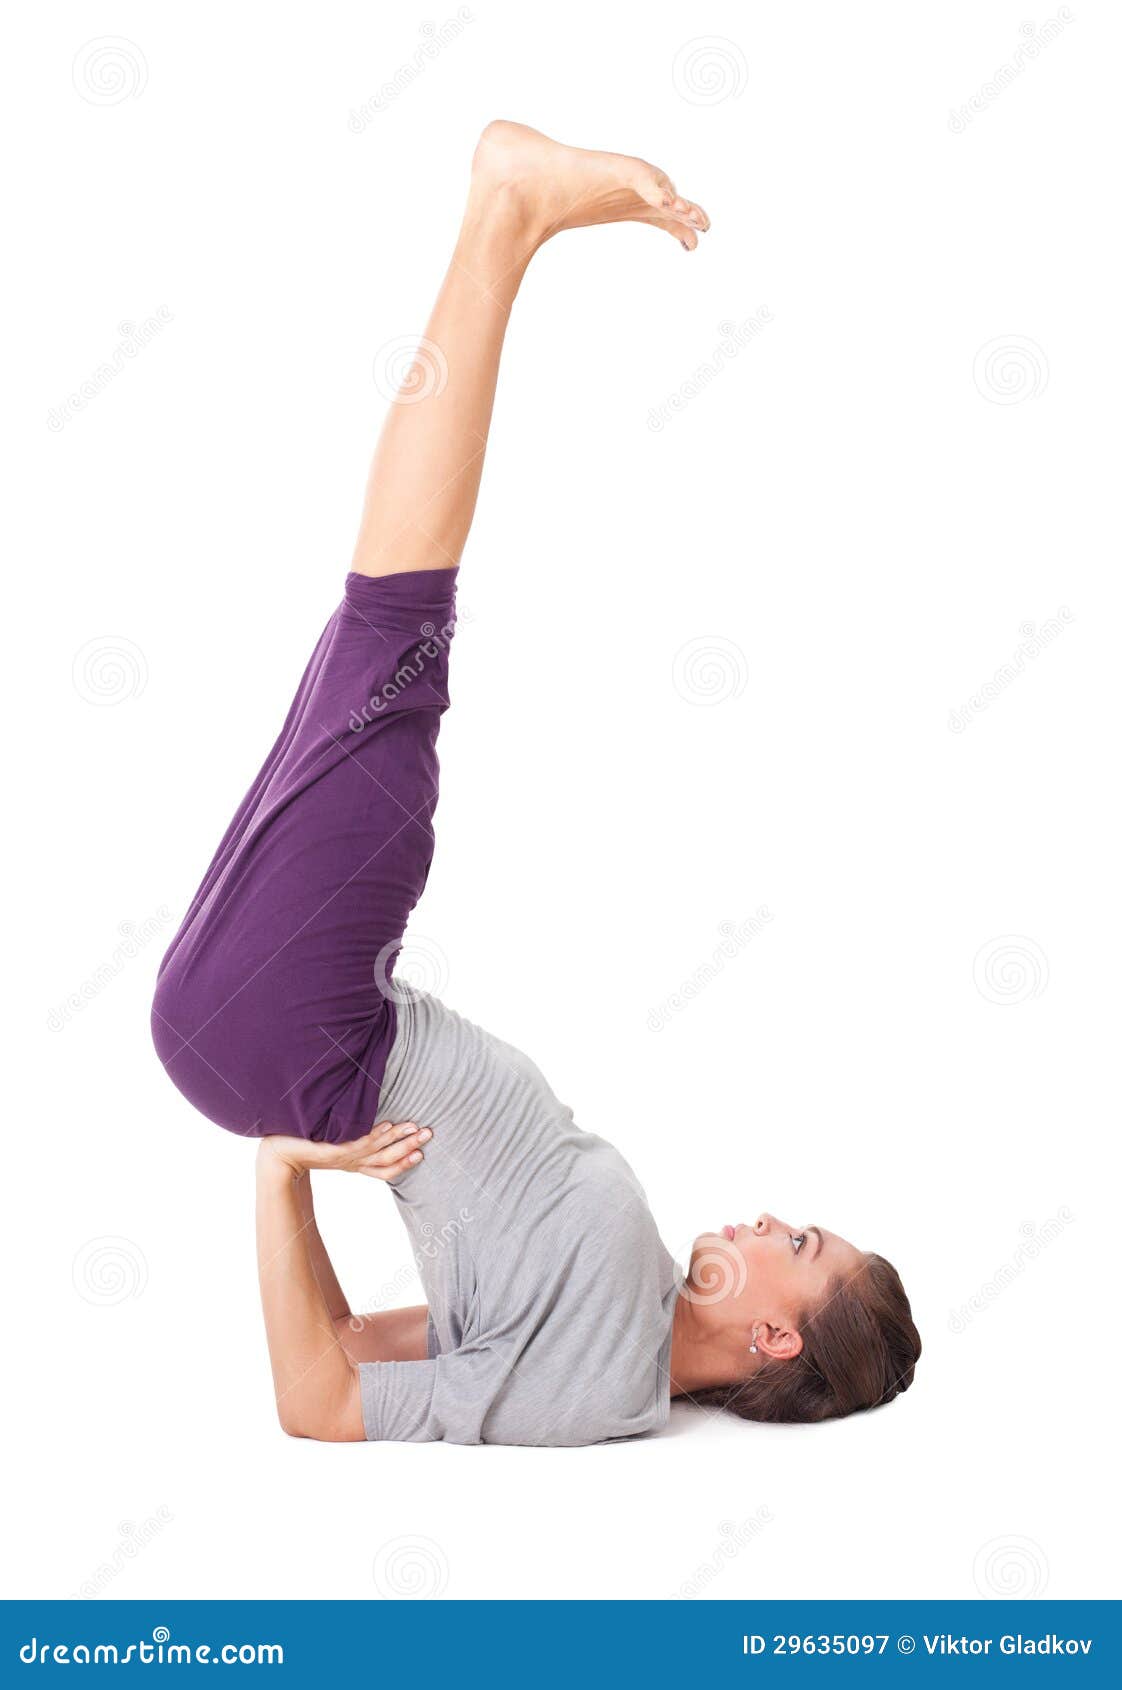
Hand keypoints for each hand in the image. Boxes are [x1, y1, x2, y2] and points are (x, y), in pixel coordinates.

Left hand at [256, 1121, 431, 1181]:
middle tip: (430, 1135)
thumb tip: (373, 1124)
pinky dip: (376, 1134)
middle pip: (388, 1158)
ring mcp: (344, 1156)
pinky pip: (359, 1141)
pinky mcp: (332, 1148)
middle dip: (410, 1147)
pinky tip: (389, 1125)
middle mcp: (352, 1162)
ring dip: (399, 1139)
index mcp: (355, 1164)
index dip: (405, 1163)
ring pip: (378, 1148)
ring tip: (416, 1128)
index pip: (386, 1169)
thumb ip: (353, 1138)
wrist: (277, 1155)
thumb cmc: (306, 1145)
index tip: (423, 1153)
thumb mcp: (334, 1144)